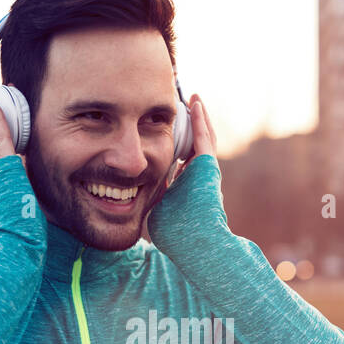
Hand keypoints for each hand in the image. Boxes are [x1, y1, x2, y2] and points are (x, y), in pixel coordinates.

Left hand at [146, 93, 225, 255]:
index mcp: (188, 188)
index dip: (175, 146)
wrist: (195, 243)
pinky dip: (200, 120)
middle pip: (195, 145)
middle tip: (183, 107)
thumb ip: (153, 199)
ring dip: (198, 117)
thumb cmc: (176, 236)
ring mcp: (206, 172)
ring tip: (192, 99)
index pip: (182, 160)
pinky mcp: (208, 167)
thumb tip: (134, 191)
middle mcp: (199, 177)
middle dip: (190, 127)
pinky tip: (194, 103)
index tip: (166, 134)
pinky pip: (204, 139)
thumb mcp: (159, 213)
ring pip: (204, 138)